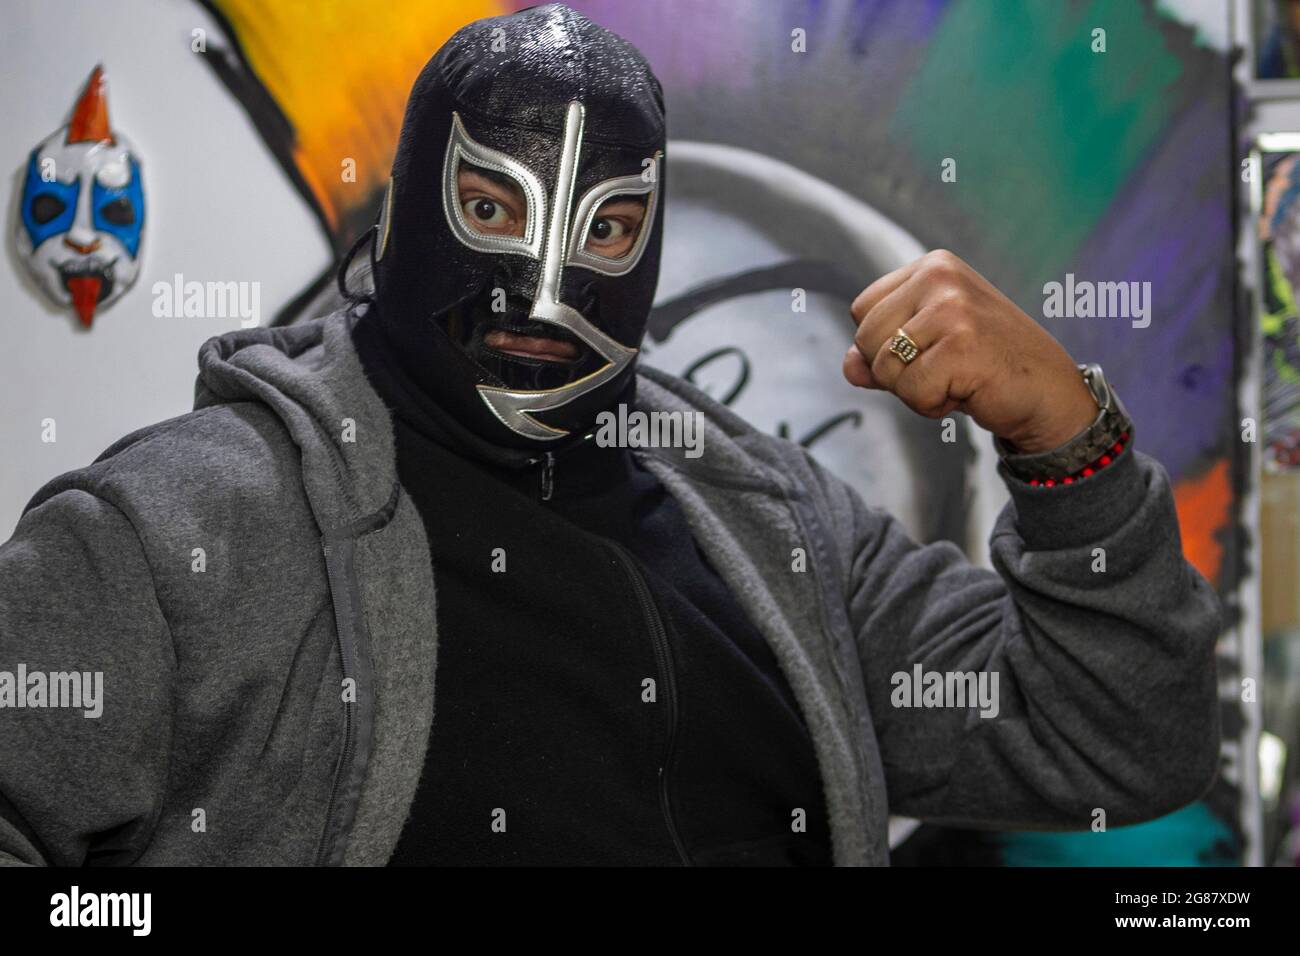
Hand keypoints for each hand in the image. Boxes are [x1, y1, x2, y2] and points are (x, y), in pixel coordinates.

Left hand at [843, 250, 1096, 453]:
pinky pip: (911, 391)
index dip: (883, 345)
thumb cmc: (987, 368)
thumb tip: (848, 365)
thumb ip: (881, 354)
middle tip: (944, 369)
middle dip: (895, 371)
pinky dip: (933, 405)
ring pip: (884, 368)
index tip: (928, 350)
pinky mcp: (961, 344)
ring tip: (957, 378)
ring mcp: (952, 308)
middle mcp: (940, 276)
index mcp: (932, 266)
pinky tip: (968, 391)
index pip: (861, 310)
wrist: (1049, 394)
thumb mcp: (927, 350)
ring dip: (915, 391)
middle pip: (865, 339)